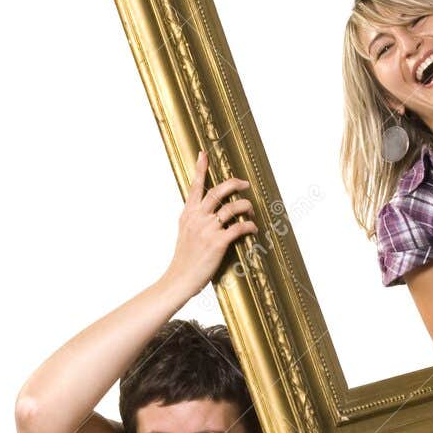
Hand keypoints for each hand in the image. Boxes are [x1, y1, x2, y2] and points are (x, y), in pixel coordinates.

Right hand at [163, 150, 257, 299]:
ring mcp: (207, 230)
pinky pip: (239, 227)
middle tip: (245, 183)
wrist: (179, 279)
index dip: (200, 169)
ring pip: (232, 207)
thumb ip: (193, 220)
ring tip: (250, 211)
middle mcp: (197, 218)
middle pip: (217, 191)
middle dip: (234, 184)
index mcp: (187, 214)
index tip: (203, 154)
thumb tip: (203, 212)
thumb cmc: (184, 259)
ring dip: (246, 207)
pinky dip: (249, 225)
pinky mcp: (218, 242)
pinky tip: (253, 228)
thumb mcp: (184, 233)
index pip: (195, 187)